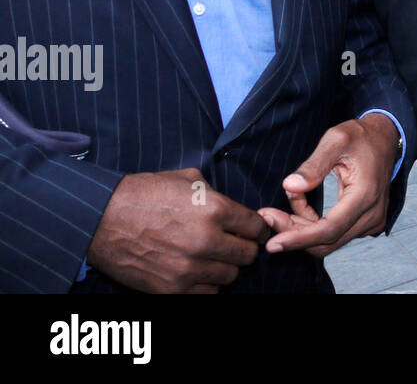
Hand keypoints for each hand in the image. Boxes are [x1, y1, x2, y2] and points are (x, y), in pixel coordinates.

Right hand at [86, 169, 268, 292]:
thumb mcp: (187, 180)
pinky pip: (209, 294)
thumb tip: (235, 209)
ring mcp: (189, 268)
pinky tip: (199, 271)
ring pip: (231, 277)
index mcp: (215, 210)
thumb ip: (217, 195)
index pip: (257, 227)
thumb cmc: (144, 194)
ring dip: (226, 267)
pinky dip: (208, 284)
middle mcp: (206, 241)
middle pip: (248, 255)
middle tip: (233, 243)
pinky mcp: (172, 289)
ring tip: (213, 257)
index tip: (252, 229)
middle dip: (244, 247)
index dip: (257, 227)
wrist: (102, 218)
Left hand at [258, 114, 398, 256]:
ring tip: (289, 197)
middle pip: (326, 241)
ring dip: (301, 227)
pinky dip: (312, 224)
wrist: (385, 139)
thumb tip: (290, 187)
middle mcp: (372, 215)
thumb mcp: (336, 139)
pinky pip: (334, 233)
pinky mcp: (366, 223)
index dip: (298, 239)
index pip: (329, 229)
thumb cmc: (361, 136)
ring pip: (328, 240)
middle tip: (267, 217)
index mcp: (366, 195)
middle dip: (293, 234)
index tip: (272, 243)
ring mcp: (372, 222)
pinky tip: (301, 203)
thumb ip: (313, 164)